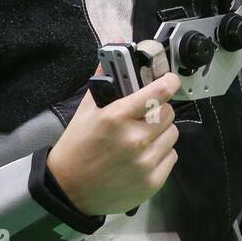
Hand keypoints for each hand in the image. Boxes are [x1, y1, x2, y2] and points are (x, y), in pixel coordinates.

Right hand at [47, 70, 180, 216]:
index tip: (170, 81)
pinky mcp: (152, 182)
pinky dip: (161, 154)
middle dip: (158, 111)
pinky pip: (171, 156)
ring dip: (161, 133)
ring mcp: (145, 162)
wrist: (69, 191)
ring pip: (172, 134)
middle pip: (168, 112)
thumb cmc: (76, 148)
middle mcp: (135, 139)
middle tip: (145, 117)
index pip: (158, 92)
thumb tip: (116, 48)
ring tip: (142, 139)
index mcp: (116, 117)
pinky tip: (142, 156)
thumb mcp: (85, 112)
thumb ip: (104, 80)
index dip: (169, 83)